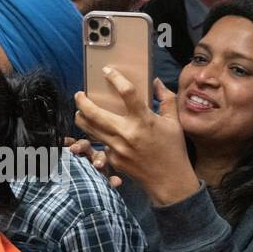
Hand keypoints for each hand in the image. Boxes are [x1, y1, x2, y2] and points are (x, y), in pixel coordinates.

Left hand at [73, 69, 199, 206]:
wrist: (169, 180)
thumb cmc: (173, 149)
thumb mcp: (174, 122)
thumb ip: (166, 99)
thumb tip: (156, 82)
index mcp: (144, 120)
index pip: (127, 93)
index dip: (115, 78)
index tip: (107, 71)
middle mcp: (127, 133)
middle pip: (95, 114)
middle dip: (82, 102)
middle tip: (78, 95)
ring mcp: (118, 148)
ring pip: (90, 129)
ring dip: (82, 118)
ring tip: (80, 111)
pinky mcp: (113, 160)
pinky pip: (100, 144)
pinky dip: (97, 137)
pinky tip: (97, 131)